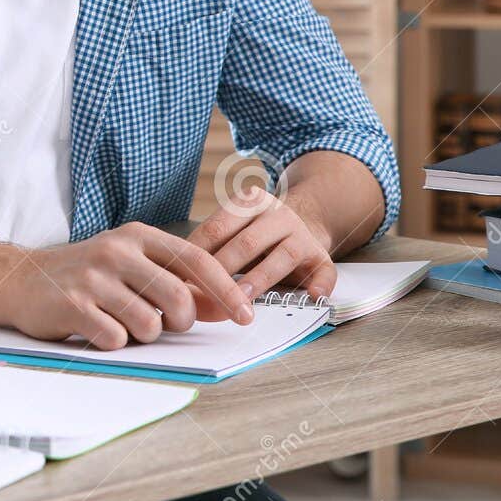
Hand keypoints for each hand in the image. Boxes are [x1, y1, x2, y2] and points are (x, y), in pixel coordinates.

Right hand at [3, 223, 254, 349]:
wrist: (21, 279)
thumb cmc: (86, 276)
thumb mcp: (132, 267)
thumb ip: (177, 283)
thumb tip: (226, 306)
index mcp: (137, 236)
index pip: (196, 260)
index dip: (226, 289)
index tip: (246, 315)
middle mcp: (116, 251)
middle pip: (178, 299)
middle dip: (178, 323)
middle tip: (161, 324)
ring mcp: (93, 278)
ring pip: (149, 325)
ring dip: (142, 335)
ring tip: (120, 322)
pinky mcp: (72, 305)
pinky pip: (116, 339)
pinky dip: (113, 343)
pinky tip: (96, 328)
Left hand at [189, 185, 336, 301]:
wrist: (303, 221)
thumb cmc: (254, 233)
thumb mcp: (233, 228)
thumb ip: (211, 245)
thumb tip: (176, 276)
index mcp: (248, 203)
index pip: (217, 228)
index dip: (197, 255)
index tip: (179, 278)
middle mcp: (277, 214)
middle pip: (247, 243)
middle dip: (224, 270)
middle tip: (204, 293)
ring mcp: (301, 234)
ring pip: (283, 256)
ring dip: (261, 279)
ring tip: (242, 298)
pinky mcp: (322, 255)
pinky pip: (325, 271)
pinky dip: (320, 284)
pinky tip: (313, 296)